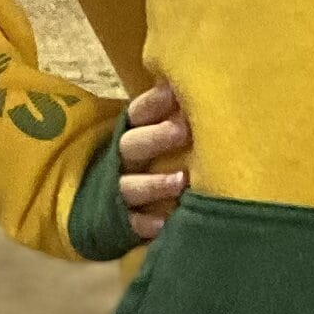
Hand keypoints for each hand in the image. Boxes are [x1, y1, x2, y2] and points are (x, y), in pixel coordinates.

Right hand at [116, 83, 190, 242]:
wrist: (109, 204)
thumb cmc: (152, 164)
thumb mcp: (156, 136)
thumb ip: (174, 118)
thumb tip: (204, 90)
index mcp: (131, 135)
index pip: (137, 114)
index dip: (152, 103)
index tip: (174, 93)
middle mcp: (123, 162)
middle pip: (131, 145)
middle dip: (156, 137)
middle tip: (184, 129)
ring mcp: (119, 193)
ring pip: (130, 186)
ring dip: (154, 183)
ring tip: (181, 180)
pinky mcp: (121, 223)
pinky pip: (130, 224)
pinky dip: (145, 224)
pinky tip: (164, 223)